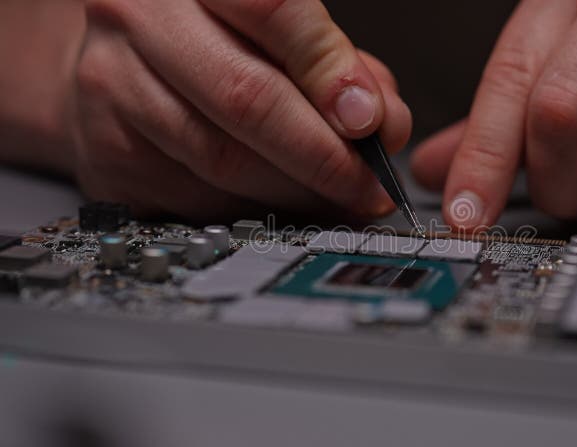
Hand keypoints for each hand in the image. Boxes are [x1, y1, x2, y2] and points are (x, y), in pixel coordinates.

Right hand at [71, 0, 410, 219]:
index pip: (275, 12)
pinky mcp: (105, 153)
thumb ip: (333, 63)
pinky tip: (280, 204)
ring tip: (337, 200)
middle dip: (323, 155)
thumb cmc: (212, 41)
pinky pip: (194, 198)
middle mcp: (139, 17)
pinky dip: (252, 209)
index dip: (332, 74)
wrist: (120, 62)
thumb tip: (382, 123)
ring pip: (222, 158)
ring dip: (295, 192)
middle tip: (368, 186)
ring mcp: (112, 85)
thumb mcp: (275, 29)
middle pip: (247, 97)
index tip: (374, 124)